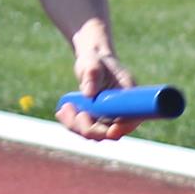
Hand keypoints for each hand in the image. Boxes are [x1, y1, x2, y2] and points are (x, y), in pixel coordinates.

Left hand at [55, 25, 137, 140]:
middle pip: (110, 132)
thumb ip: (92, 75)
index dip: (123, 128)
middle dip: (91, 128)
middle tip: (76, 112)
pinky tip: (62, 111)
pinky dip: (71, 123)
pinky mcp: (95, 120)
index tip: (110, 130)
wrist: (90, 62)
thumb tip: (88, 94)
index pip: (132, 118)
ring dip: (76, 125)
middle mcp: (120, 110)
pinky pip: (83, 128)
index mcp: (128, 95)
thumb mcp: (92, 63)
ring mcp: (107, 117)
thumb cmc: (94, 60)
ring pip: (94, 134)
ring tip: (66, 107)